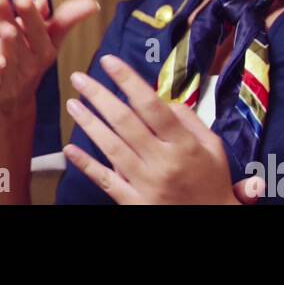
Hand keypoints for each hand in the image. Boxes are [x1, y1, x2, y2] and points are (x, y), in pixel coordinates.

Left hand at [0, 0, 97, 118]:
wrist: (10, 107)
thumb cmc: (26, 67)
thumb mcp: (41, 45)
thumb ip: (45, 20)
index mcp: (45, 49)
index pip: (45, 28)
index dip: (38, 13)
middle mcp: (33, 64)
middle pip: (29, 37)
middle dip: (27, 18)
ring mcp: (14, 79)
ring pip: (11, 57)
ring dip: (9, 42)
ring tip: (5, 26)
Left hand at [62, 54, 258, 204]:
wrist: (213, 223)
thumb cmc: (211, 183)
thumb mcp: (213, 147)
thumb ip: (189, 121)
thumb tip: (164, 99)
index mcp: (183, 145)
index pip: (151, 105)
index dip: (128, 80)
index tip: (110, 62)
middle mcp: (162, 162)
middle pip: (125, 122)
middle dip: (100, 96)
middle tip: (80, 78)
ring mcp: (146, 184)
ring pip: (112, 148)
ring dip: (89, 123)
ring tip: (73, 103)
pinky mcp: (133, 203)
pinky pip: (106, 181)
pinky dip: (86, 165)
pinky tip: (70, 149)